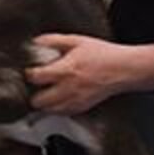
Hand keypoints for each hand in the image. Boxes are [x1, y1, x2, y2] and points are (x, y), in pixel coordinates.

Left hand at [25, 34, 153, 115]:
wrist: (125, 69)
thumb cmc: (103, 54)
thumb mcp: (77, 40)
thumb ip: (54, 40)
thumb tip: (35, 41)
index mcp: (65, 70)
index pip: (35, 78)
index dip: (29, 74)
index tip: (30, 71)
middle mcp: (69, 88)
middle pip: (38, 101)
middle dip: (33, 94)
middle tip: (36, 87)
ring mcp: (76, 101)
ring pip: (49, 111)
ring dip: (44, 104)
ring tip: (45, 94)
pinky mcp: (82, 108)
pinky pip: (63, 114)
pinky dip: (57, 109)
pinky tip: (58, 99)